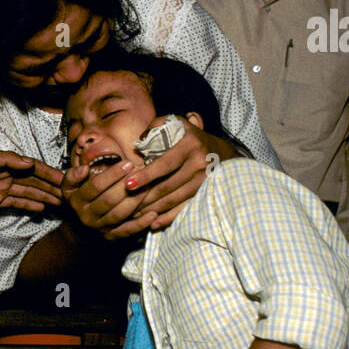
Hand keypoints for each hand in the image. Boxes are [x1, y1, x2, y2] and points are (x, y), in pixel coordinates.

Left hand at [0, 152, 62, 213]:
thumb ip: (7, 160)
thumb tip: (30, 163)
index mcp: (5, 163)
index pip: (32, 167)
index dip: (48, 172)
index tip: (64, 179)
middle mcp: (6, 175)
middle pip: (33, 180)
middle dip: (51, 186)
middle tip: (68, 194)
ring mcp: (1, 189)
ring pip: (28, 192)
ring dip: (44, 196)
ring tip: (60, 203)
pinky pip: (16, 203)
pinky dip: (30, 205)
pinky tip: (42, 208)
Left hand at [64, 124, 217, 238]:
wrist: (223, 153)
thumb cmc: (191, 138)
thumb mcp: (178, 124)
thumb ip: (157, 126)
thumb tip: (139, 139)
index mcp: (190, 144)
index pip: (165, 163)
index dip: (147, 175)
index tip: (129, 184)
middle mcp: (200, 162)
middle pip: (168, 185)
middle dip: (145, 196)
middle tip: (125, 203)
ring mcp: (206, 180)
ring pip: (175, 198)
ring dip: (153, 208)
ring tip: (134, 213)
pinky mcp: (207, 193)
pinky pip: (185, 208)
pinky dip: (169, 217)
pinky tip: (153, 223)